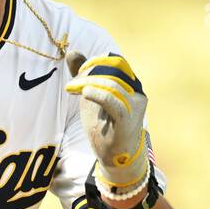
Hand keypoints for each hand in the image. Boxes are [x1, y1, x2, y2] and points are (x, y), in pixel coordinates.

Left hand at [63, 51, 149, 190]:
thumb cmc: (104, 126)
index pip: (115, 61)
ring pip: (111, 84)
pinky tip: (85, 93)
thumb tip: (72, 51)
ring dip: (88, 83)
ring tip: (72, 90)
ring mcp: (135, 105)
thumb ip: (84, 74)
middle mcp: (137, 92)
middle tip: (72, 85)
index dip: (95, 61)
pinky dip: (98, 94)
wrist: (115, 157)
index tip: (78, 72)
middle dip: (89, 73)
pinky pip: (114, 101)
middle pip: (113, 70)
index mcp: (130, 84)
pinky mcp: (129, 119)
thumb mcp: (91, 95)